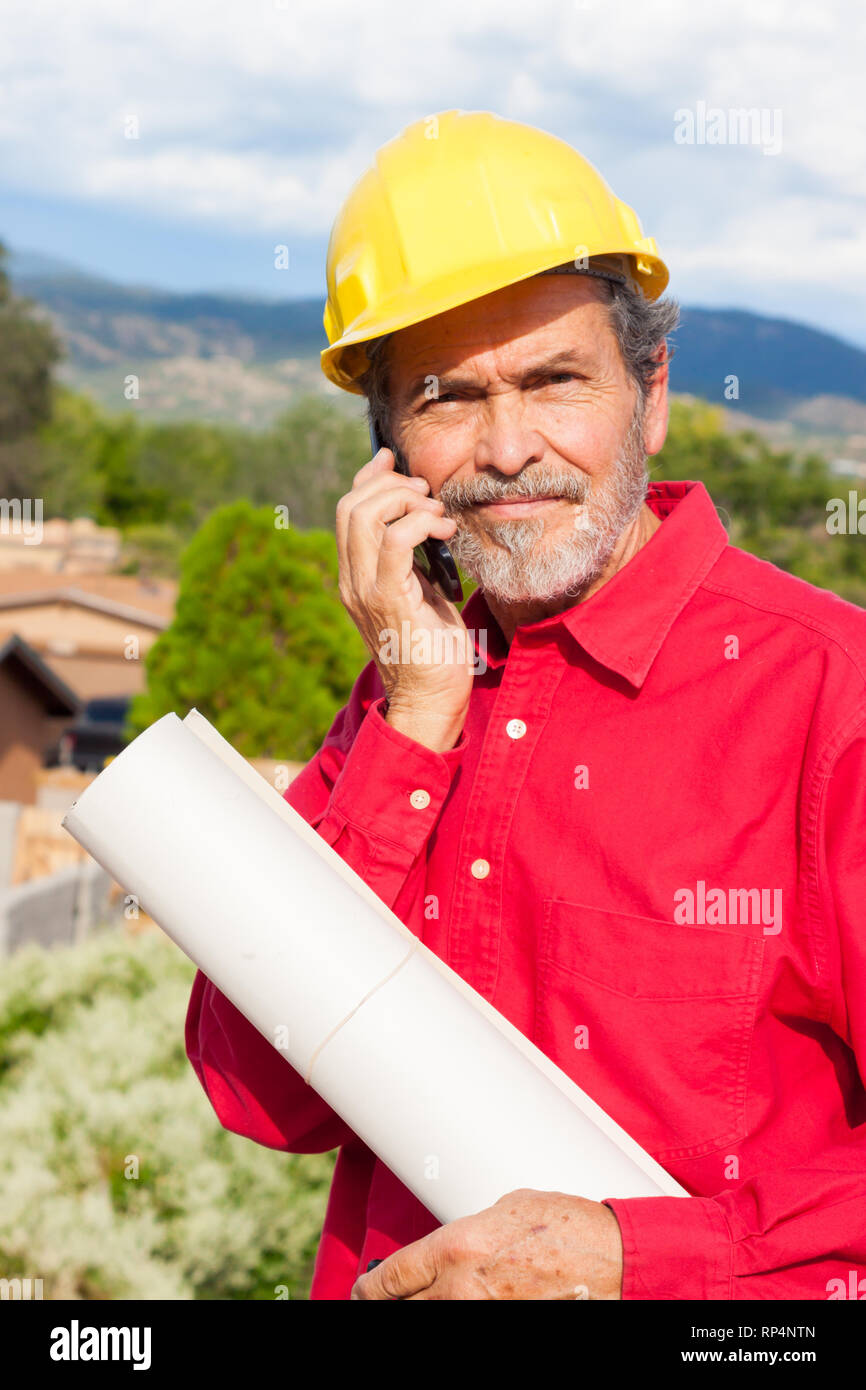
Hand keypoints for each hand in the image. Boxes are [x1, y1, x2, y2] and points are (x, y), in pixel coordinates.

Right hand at [336, 446, 473, 751]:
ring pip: (364, 516)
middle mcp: (351, 581)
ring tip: (436, 513)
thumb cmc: (434, 649)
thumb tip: (424, 522)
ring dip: (405, 501)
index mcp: (355, 577)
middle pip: (350, 505)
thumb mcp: (422, 593)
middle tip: (426, 492)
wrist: (431, 699)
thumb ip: (413, 561)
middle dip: (391, 484)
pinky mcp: (387, 600)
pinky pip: (392, 542)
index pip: (347, 510)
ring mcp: (364, 591)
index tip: (394, 461)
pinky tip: (444, 531)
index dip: (368, 477)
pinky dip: (419, 524)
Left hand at [350, 1189, 622, 1299]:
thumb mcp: (501, 1212)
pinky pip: (469, 1326)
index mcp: (455, 1249)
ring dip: (427, 1310)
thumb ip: (464, 1235)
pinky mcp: (504, 1328)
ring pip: (433, 1321)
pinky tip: (463, 1305)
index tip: (363, 1291)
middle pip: (404, 1311)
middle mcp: (461, 1290)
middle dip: (395, 1306)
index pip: (390, 1280)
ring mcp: (483, 1316)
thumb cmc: (563, 1226)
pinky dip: (459, 1315)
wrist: (610, 1258)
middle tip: (390, 1301)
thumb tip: (446, 1252)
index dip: (369, 1289)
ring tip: (432, 1301)